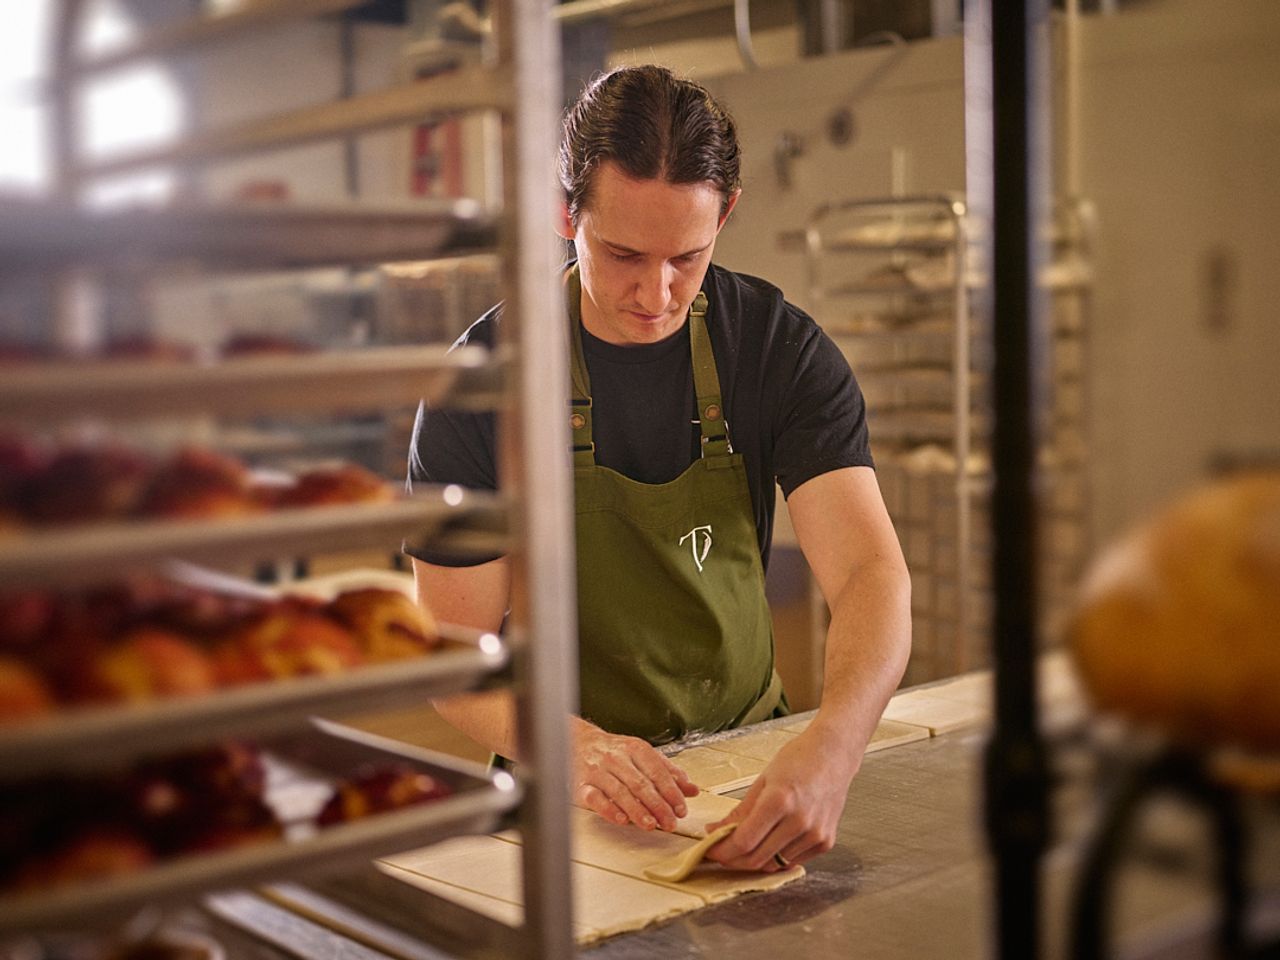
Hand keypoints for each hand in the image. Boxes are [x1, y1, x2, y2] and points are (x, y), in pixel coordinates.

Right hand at [573, 724, 699, 830]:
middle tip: (670, 823)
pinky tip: (621, 820)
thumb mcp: (644, 755)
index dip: (671, 792)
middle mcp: (617, 758)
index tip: (681, 810)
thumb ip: (668, 773)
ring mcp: (598, 771)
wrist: (577, 742)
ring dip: (637, 810)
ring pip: (620, 792)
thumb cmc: (615, 752)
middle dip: (658, 806)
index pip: (657, 772)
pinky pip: (595, 798)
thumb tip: (692, 790)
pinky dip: (609, 809)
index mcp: (636, 748)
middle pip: (640, 784)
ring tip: (650, 825)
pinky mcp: (582, 785)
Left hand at [704, 727, 856, 870]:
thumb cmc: (798, 759)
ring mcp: (815, 834)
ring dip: (755, 859)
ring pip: (774, 864)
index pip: (743, 841)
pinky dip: (777, 857)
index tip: (710, 850)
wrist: (834, 754)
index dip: (722, 851)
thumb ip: (740, 810)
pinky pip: (793, 860)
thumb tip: (716, 831)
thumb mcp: (763, 780)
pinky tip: (770, 843)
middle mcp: (799, 821)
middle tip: (721, 853)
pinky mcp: (826, 842)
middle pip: (757, 858)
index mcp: (779, 800)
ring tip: (745, 845)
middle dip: (733, 860)